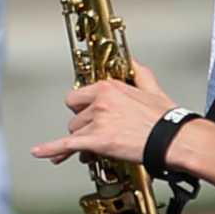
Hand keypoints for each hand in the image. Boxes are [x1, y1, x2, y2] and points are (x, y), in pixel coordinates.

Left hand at [31, 60, 180, 165]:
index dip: (84, 109)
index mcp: (108, 88)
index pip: (78, 97)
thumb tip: (133, 61)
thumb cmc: (167, 119)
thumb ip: (139, 73)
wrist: (176, 139)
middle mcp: (99, 102)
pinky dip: (52, 149)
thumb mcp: (152, 88)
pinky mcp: (97, 140)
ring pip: (74, 133)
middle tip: (100, 134)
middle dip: (85, 127)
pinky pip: (67, 144)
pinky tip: (39, 153)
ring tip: (99, 148)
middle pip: (75, 117)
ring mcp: (97, 121)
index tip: (90, 116)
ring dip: (83, 141)